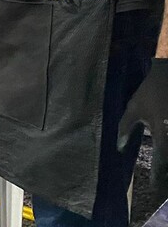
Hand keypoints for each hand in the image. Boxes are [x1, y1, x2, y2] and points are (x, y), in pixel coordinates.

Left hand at [118, 59, 167, 194]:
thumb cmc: (150, 91)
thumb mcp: (134, 107)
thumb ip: (125, 128)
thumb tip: (118, 148)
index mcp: (162, 131)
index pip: (160, 159)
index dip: (157, 175)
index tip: (153, 188)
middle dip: (166, 176)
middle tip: (161, 190)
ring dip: (167, 165)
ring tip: (162, 179)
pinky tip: (165, 159)